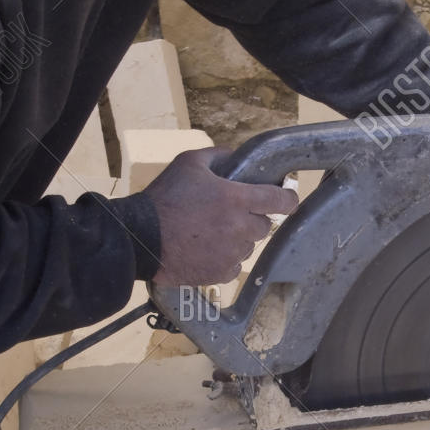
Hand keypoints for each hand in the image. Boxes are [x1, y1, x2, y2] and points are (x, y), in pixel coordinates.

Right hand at [144, 147, 297, 285]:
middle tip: (230, 214)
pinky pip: (234, 266)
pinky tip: (205, 249)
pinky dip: (225, 259)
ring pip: (249, 246)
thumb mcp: (188, 163)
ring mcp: (231, 254)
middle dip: (253, 218)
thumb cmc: (163, 198)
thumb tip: (237, 157)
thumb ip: (219, 156)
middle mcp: (239, 228)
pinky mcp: (220, 273)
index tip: (288, 199)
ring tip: (212, 233)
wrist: (140, 238)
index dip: (288, 199)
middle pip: (265, 225)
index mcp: (236, 199)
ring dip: (238, 239)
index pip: (280, 200)